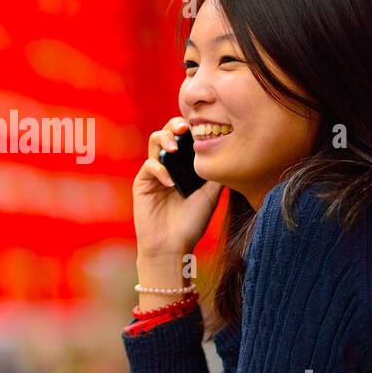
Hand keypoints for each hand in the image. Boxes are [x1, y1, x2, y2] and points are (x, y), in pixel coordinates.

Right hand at [133, 116, 223, 305]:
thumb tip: (229, 153)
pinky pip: (149, 165)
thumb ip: (215, 175)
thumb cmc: (191, 224)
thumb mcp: (211, 196)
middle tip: (184, 127)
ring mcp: (155, 172)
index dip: (192, 128)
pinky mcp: (142, 183)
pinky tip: (170, 183)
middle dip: (174, 125)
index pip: (186, 138)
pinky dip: (159, 169)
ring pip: (154, 141)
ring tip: (174, 147)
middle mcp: (170, 165)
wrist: (172, 247)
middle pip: (168, 133)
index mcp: (185, 166)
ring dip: (164, 138)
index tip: (203, 125)